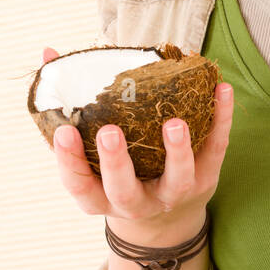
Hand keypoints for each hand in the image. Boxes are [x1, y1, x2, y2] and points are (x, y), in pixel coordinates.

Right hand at [42, 45, 233, 247]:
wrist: (167, 215)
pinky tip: (221, 89)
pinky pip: (215, 149)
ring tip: (174, 123)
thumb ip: (67, 109)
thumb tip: (48, 54)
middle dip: (116, 163)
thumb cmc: (119, 169)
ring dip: (177, 152)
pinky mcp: (205, 178)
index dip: (69, 161)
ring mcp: (172, 193)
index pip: (79, 184)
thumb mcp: (91, 152)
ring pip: (176, 179)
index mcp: (100, 196)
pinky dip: (221, 119)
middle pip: (123, 190)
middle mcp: (134, 202)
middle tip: (110, 132)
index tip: (64, 131)